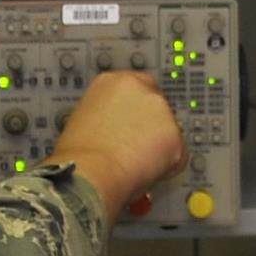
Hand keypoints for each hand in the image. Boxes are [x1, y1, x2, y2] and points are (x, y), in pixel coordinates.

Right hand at [46, 71, 186, 221]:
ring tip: (133, 163)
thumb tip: (113, 128)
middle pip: (156, 105)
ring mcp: (160, 109)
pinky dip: (167, 166)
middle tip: (133, 149)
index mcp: (111, 81)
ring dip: (158, 146)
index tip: (134, 125)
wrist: (88, 174)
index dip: (136, 111)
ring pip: (169, 129)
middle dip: (150, 126)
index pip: (137, 87)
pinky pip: (178, 154)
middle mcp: (139, 87)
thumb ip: (105, 114)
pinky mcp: (175, 134)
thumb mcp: (83, 120)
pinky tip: (144, 172)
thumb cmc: (77, 156)